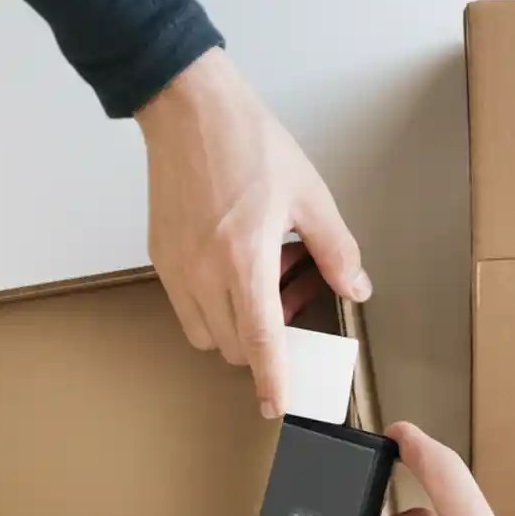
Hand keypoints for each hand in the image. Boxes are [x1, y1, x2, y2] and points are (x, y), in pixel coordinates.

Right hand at [136, 47, 370, 418]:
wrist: (189, 109)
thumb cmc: (248, 143)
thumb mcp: (310, 194)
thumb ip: (336, 249)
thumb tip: (354, 286)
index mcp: (244, 257)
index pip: (259, 339)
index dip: (272, 379)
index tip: (279, 405)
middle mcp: (203, 270)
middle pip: (234, 345)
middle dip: (266, 341)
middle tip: (293, 297)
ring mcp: (176, 266)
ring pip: (207, 332)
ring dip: (238, 326)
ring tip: (264, 279)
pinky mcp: (160, 257)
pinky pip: (187, 305)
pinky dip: (214, 304)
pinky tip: (236, 265)